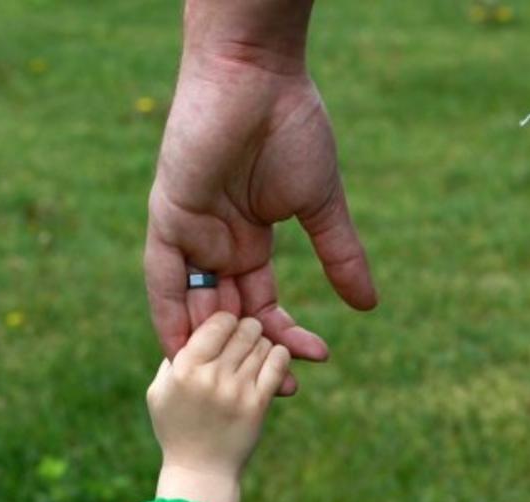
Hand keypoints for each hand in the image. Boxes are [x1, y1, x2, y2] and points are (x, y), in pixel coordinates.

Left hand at [145, 24, 376, 394]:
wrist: (260, 78)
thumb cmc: (291, 127)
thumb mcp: (319, 205)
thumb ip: (339, 255)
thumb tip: (368, 305)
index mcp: (248, 239)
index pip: (262, 303)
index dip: (284, 337)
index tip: (315, 365)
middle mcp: (215, 243)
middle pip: (228, 315)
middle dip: (251, 356)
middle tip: (285, 394)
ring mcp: (190, 233)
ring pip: (195, 305)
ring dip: (214, 349)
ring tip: (238, 389)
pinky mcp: (168, 217)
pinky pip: (161, 278)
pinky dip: (170, 315)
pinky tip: (184, 355)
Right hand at [147, 312, 290, 501]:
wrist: (200, 471)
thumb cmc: (177, 429)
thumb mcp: (159, 391)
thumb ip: (172, 359)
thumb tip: (192, 329)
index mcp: (184, 368)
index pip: (217, 322)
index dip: (225, 320)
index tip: (227, 328)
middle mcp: (210, 376)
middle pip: (244, 329)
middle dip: (248, 329)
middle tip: (247, 336)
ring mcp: (236, 390)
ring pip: (263, 344)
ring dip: (263, 344)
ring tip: (256, 353)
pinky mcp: (257, 405)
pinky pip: (278, 364)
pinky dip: (280, 357)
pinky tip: (273, 360)